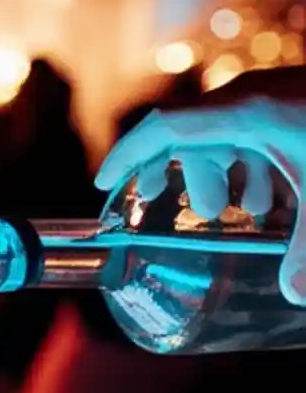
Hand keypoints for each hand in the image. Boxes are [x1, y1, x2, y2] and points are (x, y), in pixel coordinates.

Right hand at [94, 88, 305, 304]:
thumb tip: (296, 297)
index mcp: (248, 112)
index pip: (165, 127)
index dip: (129, 156)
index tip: (105, 183)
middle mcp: (257, 96)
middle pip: (194, 130)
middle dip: (185, 174)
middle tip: (187, 209)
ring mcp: (281, 95)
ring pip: (228, 129)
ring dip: (223, 170)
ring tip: (237, 211)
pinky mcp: (300, 104)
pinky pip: (259, 126)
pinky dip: (254, 161)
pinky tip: (277, 198)